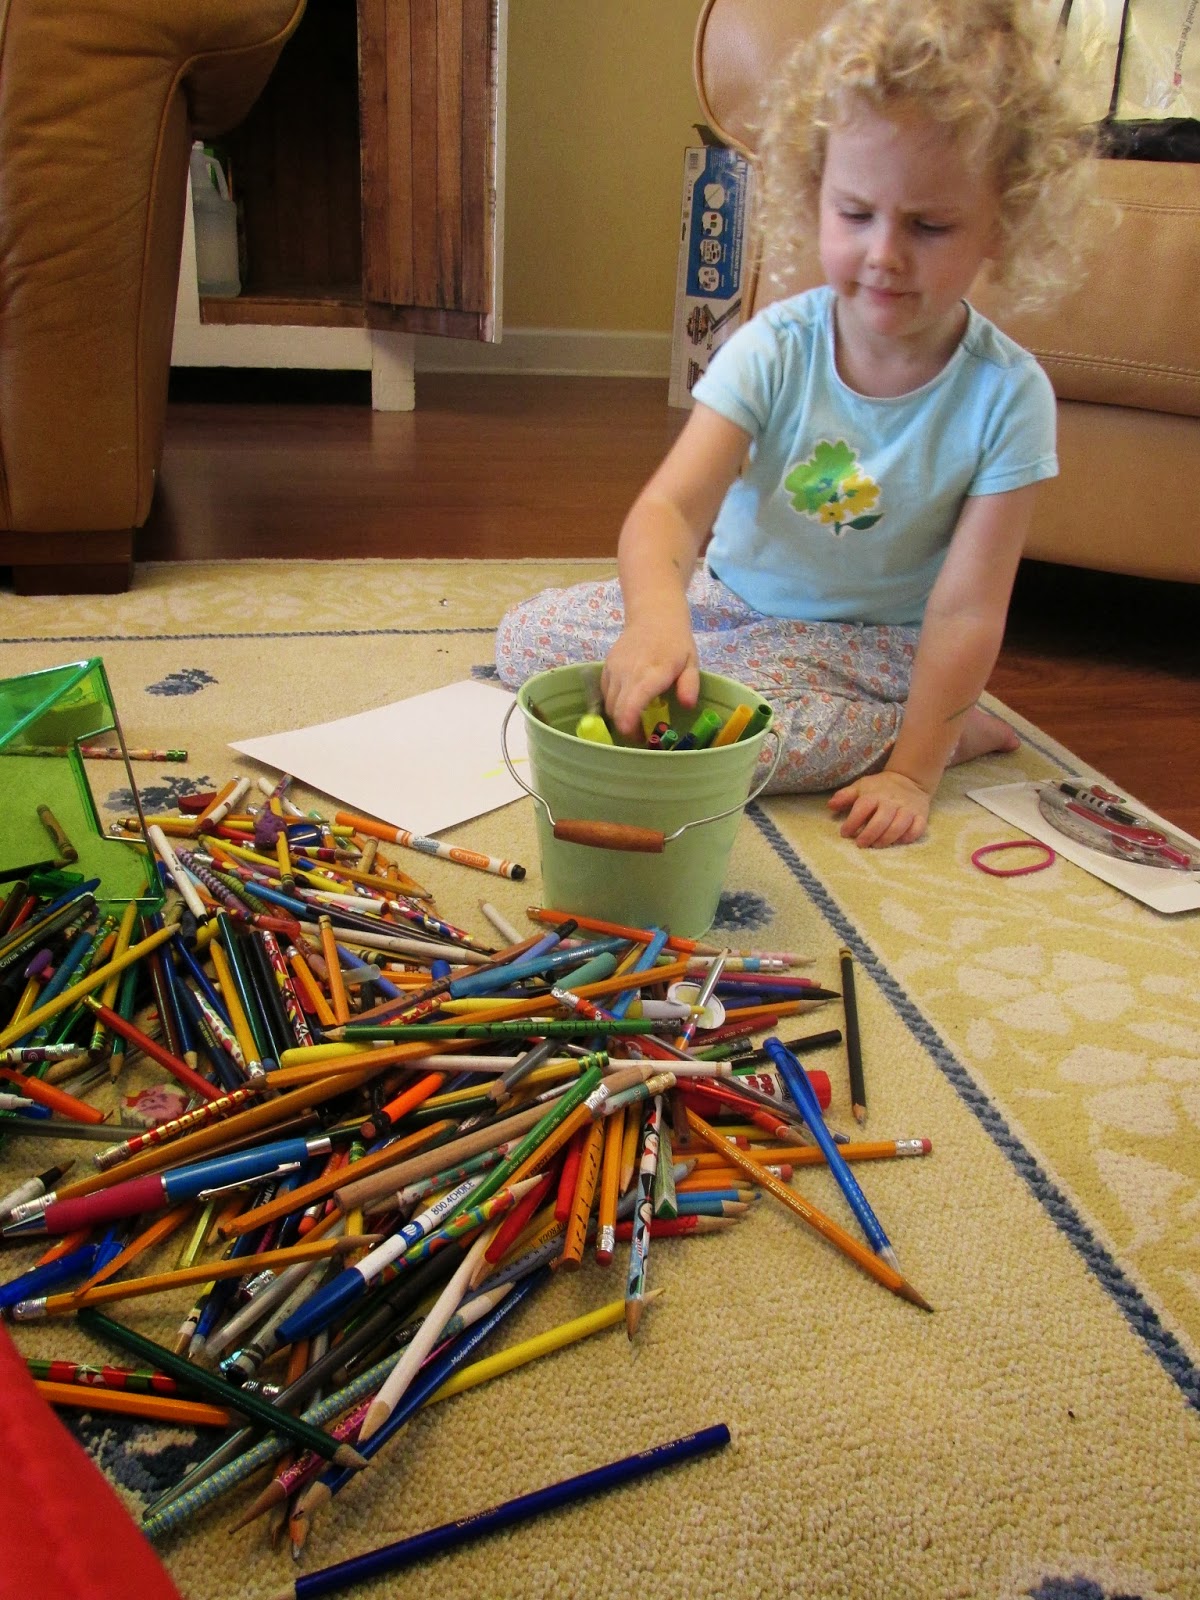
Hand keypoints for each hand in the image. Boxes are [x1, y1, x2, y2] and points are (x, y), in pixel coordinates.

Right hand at [601, 621, 699, 738]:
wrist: (653, 616)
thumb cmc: (675, 642)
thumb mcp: (691, 662)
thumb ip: (690, 685)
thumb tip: (687, 705)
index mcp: (652, 673)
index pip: (632, 702)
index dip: (629, 724)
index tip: (636, 737)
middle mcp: (628, 672)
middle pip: (617, 710)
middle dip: (627, 729)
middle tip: (642, 737)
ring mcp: (614, 669)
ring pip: (609, 704)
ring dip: (619, 717)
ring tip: (635, 722)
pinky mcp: (607, 667)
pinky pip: (605, 693)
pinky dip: (613, 704)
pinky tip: (626, 704)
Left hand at [827, 770, 931, 847]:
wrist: (909, 780)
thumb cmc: (879, 788)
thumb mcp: (861, 787)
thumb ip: (845, 796)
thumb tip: (830, 805)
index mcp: (874, 794)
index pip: (862, 808)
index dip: (852, 822)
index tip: (845, 833)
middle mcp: (892, 801)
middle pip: (881, 820)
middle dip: (869, 835)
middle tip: (860, 844)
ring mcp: (908, 809)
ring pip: (899, 826)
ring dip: (887, 838)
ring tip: (877, 845)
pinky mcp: (921, 815)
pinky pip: (918, 828)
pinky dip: (909, 837)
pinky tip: (899, 841)